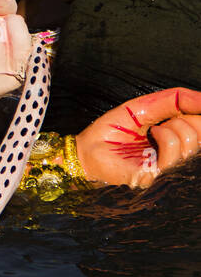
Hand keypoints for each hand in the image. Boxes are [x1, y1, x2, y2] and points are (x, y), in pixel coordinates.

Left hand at [76, 87, 200, 186]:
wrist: (87, 150)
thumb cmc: (113, 131)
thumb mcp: (144, 107)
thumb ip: (175, 101)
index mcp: (175, 139)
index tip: (200, 104)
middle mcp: (176, 156)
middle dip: (188, 119)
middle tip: (166, 120)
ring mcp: (168, 168)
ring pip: (190, 142)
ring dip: (173, 128)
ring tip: (154, 129)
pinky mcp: (158, 176)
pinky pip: (174, 153)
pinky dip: (165, 138)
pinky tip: (152, 136)